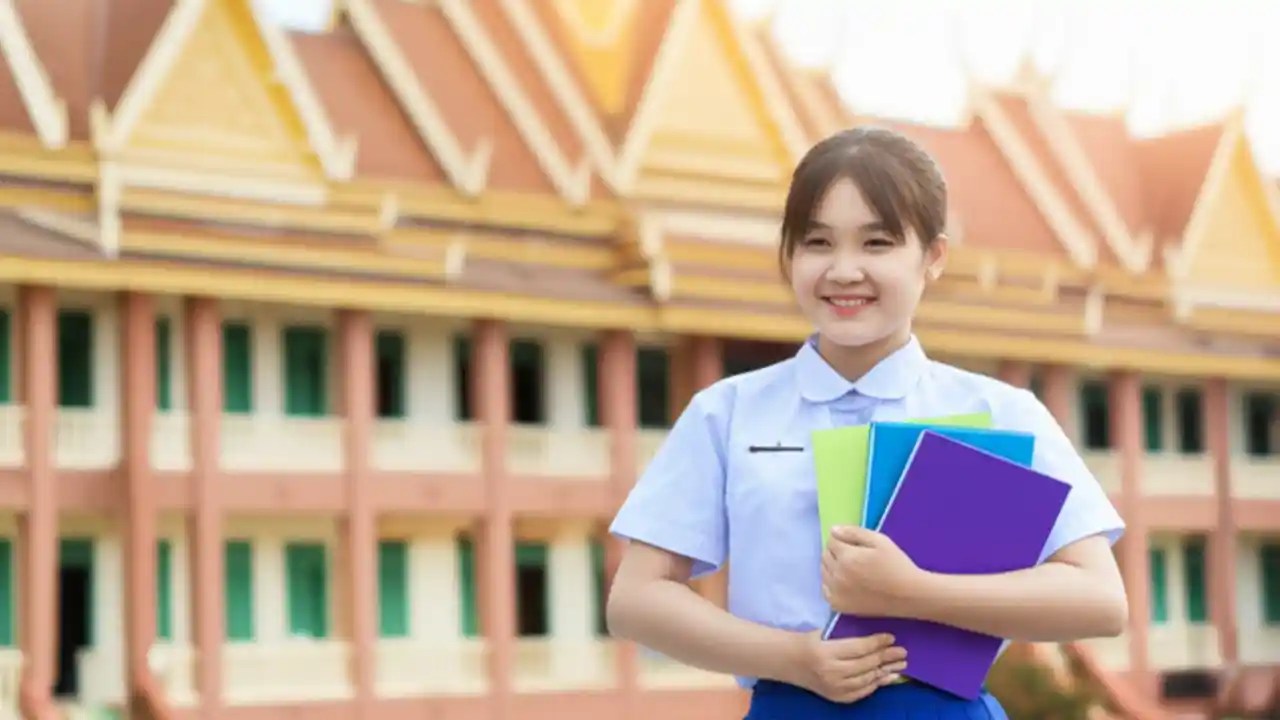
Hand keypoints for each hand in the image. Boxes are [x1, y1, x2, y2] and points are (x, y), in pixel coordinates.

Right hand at [782, 630, 906, 702]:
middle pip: (866, 664)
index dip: (877, 643)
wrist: (787, 661)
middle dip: (887, 657)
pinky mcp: (836, 697)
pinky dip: (875, 684)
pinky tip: (886, 677)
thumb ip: (846, 633)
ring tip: (900, 665)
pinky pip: (861, 692)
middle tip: (902, 651)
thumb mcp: (823, 632)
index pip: (859, 648)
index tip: (891, 637)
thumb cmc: (806, 641)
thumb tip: (874, 634)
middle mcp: (831, 672)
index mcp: (827, 652)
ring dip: (885, 672)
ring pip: (867, 679)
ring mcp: (834, 687)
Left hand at [822, 526, 924, 616]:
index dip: (842, 539)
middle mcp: (837, 575)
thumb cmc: (896, 564)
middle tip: (853, 556)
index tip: (854, 544)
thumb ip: (854, 533)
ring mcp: (836, 592)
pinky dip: (831, 584)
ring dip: (832, 566)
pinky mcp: (839, 605)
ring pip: (823, 572)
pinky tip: (845, 583)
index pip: (831, 541)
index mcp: (847, 558)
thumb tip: (833, 530)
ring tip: (851, 569)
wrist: (908, 595)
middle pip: (825, 555)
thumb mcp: (880, 541)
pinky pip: (825, 589)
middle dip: (835, 551)